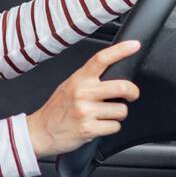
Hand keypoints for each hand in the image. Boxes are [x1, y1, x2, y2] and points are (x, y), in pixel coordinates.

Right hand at [27, 40, 141, 156]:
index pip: (101, 59)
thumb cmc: (57, 109)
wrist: (41, 131)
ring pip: (121, 110)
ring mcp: (85, 111)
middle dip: (133, 92)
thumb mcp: (69, 86)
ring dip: (118, 115)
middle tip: (131, 95)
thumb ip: (88, 79)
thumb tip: (113, 74)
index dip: (120, 51)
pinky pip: (115, 127)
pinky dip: (110, 128)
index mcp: (79, 79)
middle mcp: (82, 93)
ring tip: (103, 115)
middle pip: (121, 86)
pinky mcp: (88, 128)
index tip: (134, 45)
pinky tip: (98, 126)